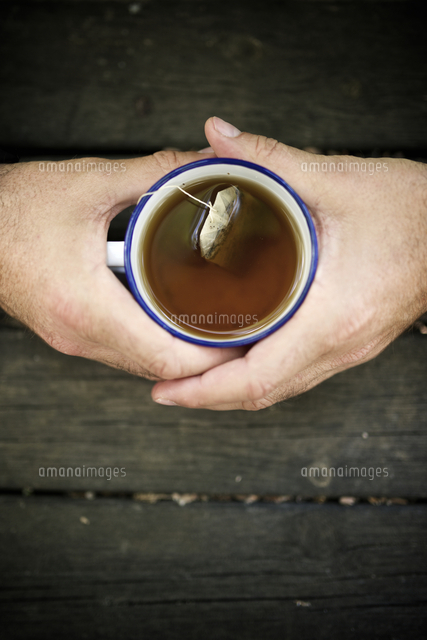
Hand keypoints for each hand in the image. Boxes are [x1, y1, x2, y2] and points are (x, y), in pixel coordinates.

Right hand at [0, 151, 240, 377]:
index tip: (245, 341)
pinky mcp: (71, 333)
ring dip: (182, 355)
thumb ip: (153, 173)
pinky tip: (175, 321)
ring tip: (218, 329)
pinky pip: (125, 352)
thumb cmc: (15, 209)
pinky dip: (156, 344)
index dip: (213, 357)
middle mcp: (81, 334)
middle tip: (244, 334)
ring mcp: (74, 339)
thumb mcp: (89, 184)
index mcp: (88, 306)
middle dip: (207, 359)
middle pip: (160, 370)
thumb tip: (199, 166)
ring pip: (143, 365)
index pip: (166, 357)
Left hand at [152, 117, 426, 408]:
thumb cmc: (413, 212)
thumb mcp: (339, 180)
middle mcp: (339, 345)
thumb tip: (218, 139)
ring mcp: (346, 349)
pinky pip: (296, 373)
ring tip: (190, 378)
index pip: (257, 378)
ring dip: (231, 390)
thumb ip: (272, 159)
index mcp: (333, 317)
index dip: (204, 391)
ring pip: (279, 390)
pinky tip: (237, 358)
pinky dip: (258, 375)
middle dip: (206, 397)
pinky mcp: (349, 341)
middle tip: (164, 386)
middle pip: (262, 395)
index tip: (165, 389)